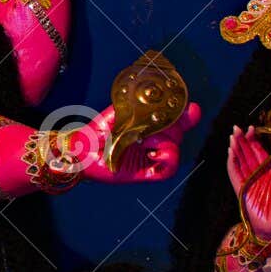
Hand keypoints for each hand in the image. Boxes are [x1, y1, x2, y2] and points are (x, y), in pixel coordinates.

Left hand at [78, 101, 202, 183]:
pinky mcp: (149, 172)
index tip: (189, 108)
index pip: (176, 118)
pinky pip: (170, 169)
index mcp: (149, 125)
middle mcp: (154, 140)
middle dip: (171, 125)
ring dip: (164, 139)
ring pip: (176, 146)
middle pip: (178, 131)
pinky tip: (153, 152)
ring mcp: (152, 156)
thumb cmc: (96, 132)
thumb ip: (137, 108)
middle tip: (152, 124)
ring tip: (143, 139)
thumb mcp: (117, 114)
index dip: (185, 114)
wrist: (81, 152)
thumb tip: (156, 99)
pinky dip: (167, 157)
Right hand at [227, 126, 270, 240]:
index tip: (253, 128)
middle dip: (243, 140)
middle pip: (249, 154)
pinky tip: (231, 152)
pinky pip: (234, 173)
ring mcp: (250, 182)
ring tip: (233, 135)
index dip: (256, 140)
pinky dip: (232, 162)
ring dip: (236, 148)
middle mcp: (260, 175)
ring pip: (240, 161)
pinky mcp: (241, 189)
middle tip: (238, 128)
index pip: (261, 153)